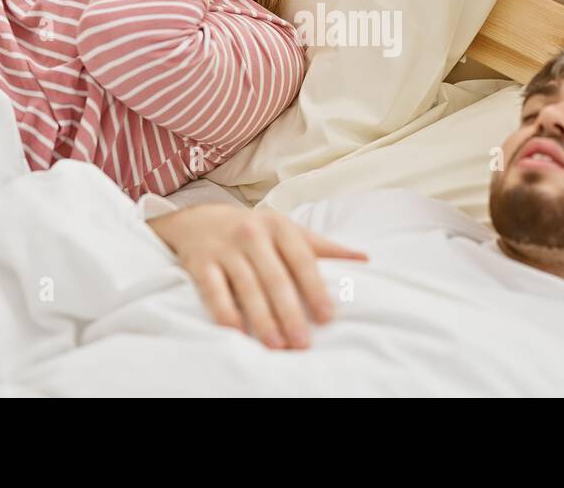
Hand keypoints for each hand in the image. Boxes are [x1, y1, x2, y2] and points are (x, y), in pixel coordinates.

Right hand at [148, 203, 366, 349]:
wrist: (199, 219)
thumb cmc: (255, 231)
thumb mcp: (287, 231)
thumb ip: (324, 247)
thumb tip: (365, 259)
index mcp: (279, 226)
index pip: (302, 260)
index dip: (315, 289)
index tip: (327, 317)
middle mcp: (252, 234)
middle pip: (275, 278)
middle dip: (289, 312)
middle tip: (302, 343)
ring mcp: (225, 248)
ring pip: (246, 287)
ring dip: (262, 318)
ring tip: (276, 345)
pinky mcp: (200, 263)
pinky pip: (213, 291)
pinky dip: (224, 312)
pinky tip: (236, 332)